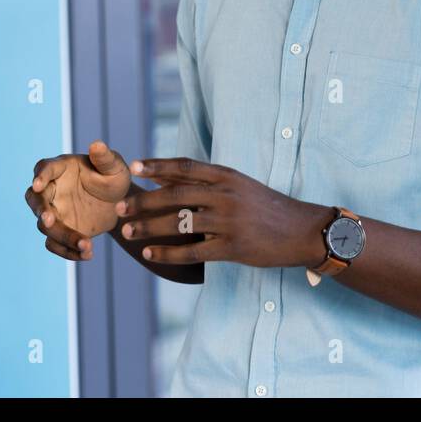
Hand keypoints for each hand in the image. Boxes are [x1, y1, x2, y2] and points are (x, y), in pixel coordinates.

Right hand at [24, 141, 131, 260]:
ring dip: (62, 236)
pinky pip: (54, 244)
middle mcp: (52, 190)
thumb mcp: (115, 168)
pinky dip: (67, 252)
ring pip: (45, 226)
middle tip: (49, 220)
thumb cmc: (114, 179)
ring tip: (86, 245)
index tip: (38, 184)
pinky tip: (87, 254)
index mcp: (62, 168)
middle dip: (39, 210)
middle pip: (35, 199)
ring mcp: (54, 212)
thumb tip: (97, 145)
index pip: (44, 167)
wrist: (119, 205)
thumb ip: (106, 158)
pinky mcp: (60, 231)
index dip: (40, 176)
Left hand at [116, 158, 330, 267]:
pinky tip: (150, 255)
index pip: (185, 166)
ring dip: (149, 228)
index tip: (133, 167)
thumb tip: (161, 176)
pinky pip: (192, 250)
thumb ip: (202, 181)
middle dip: (143, 201)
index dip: (157, 166)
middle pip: (175, 194)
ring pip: (179, 223)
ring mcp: (229, 221)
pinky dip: (168, 253)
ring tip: (128, 234)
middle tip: (119, 208)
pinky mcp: (232, 247)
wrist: (302, 230)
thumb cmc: (265, 206)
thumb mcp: (238, 185)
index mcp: (226, 176)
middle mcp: (225, 195)